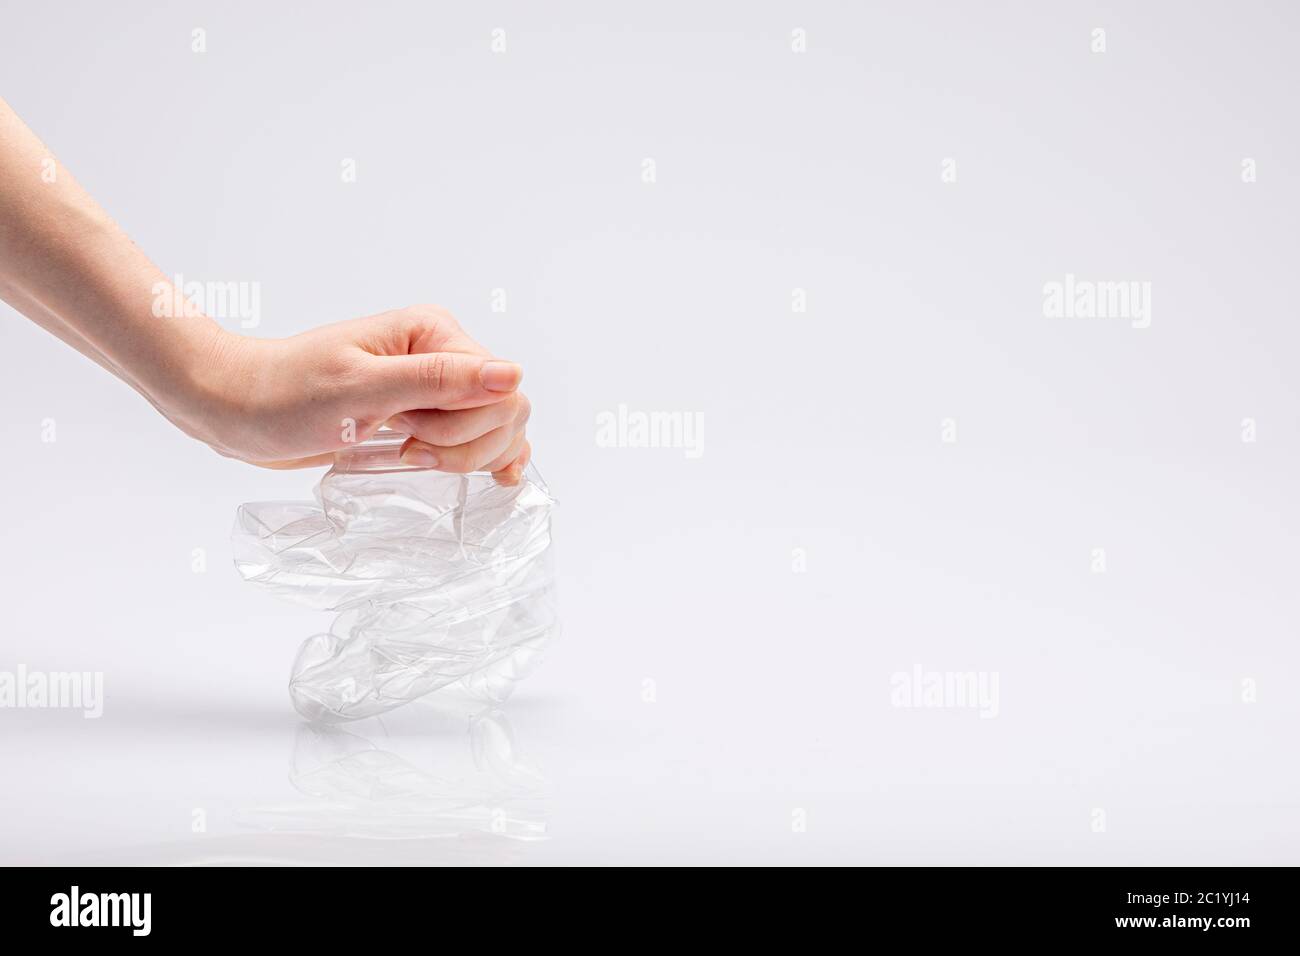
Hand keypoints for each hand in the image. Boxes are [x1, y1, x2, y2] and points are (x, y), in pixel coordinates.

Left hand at [186, 305, 531, 480]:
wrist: (239, 408)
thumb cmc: (287, 396)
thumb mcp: (360, 390)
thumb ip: (438, 382)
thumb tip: (512, 375)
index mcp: (434, 332)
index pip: (501, 391)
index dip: (467, 428)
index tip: (411, 438)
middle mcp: (444, 353)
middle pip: (505, 411)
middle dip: (468, 445)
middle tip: (407, 450)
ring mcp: (437, 386)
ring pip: (497, 428)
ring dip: (466, 456)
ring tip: (409, 455)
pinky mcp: (427, 414)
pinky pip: (480, 437)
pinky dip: (484, 458)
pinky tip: (486, 477)